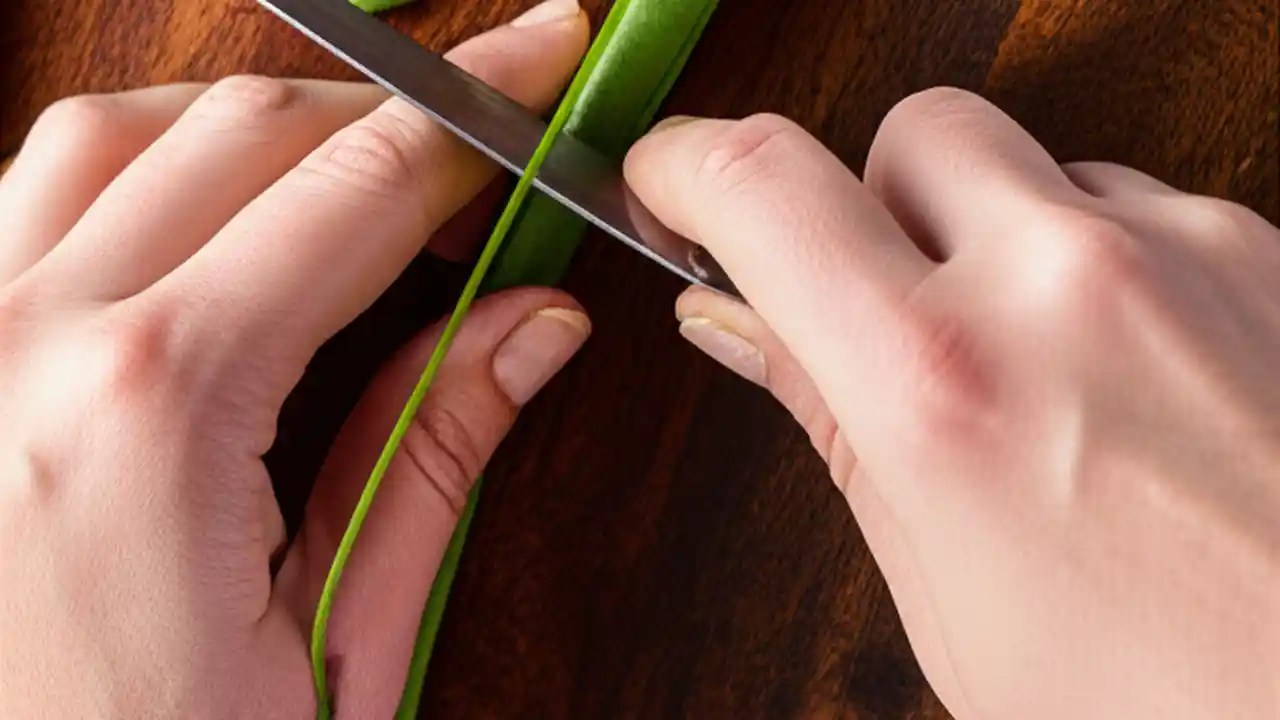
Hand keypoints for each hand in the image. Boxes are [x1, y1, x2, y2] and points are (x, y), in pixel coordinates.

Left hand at [0, 1, 588, 716]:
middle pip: (239, 129)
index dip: (469, 117)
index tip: (533, 70)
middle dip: (381, 112)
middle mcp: (21, 344)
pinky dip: (129, 175)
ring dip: (246, 127)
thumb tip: (532, 329)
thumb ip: (430, 455)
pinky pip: (20, 203)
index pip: (355, 192)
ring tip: (346, 173)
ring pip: (105, 135)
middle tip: (474, 143)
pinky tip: (199, 220)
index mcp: (154, 409)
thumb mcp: (334, 646)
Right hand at [626, 90, 1279, 718]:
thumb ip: (832, 428)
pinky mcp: (1270, 256)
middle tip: (881, 308)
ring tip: (1033, 380)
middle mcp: (1066, 283)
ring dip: (997, 244)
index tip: (672, 181)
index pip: (764, 187)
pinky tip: (1125, 384)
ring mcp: (1186, 253)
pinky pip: (1139, 212)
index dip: (688, 163)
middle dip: (870, 205)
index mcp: (943, 388)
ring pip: (1034, 169)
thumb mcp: (946, 595)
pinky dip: (1099, 272)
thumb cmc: (1159, 703)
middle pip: (910, 130)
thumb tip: (741, 325)